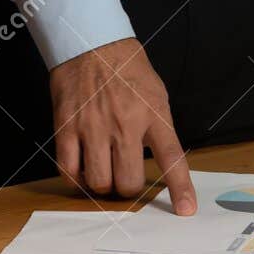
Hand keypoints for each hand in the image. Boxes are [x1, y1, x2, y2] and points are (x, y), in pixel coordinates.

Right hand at [49, 38, 196, 213]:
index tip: (186, 210)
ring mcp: (94, 128)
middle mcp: (125, 124)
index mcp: (153, 115)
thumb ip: (159, 128)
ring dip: (103, 187)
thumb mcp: (156, 94)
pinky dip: (76, 180)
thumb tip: (164, 162)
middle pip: (129, 182)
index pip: (172, 158)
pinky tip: (81, 171)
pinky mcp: (66, 128)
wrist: (92, 43)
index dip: (181, 188)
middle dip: (129, 190)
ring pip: (99, 183)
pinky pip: (68, 171)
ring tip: (104, 175)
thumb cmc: (128, 69)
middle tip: (126, 181)